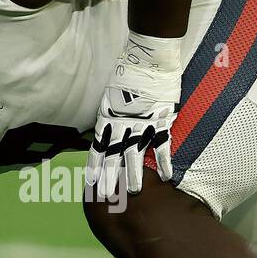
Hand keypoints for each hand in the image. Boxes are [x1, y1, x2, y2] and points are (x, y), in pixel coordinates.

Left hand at [86, 37, 181, 198]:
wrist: (149, 61)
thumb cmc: (128, 77)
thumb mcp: (110, 97)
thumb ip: (109, 117)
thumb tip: (106, 133)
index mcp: (108, 119)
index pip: (98, 148)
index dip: (94, 167)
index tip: (91, 183)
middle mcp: (122, 125)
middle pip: (113, 156)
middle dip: (109, 178)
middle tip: (107, 196)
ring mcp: (141, 124)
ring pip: (135, 155)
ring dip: (133, 175)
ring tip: (132, 191)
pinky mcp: (160, 120)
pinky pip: (162, 145)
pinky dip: (163, 162)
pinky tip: (166, 177)